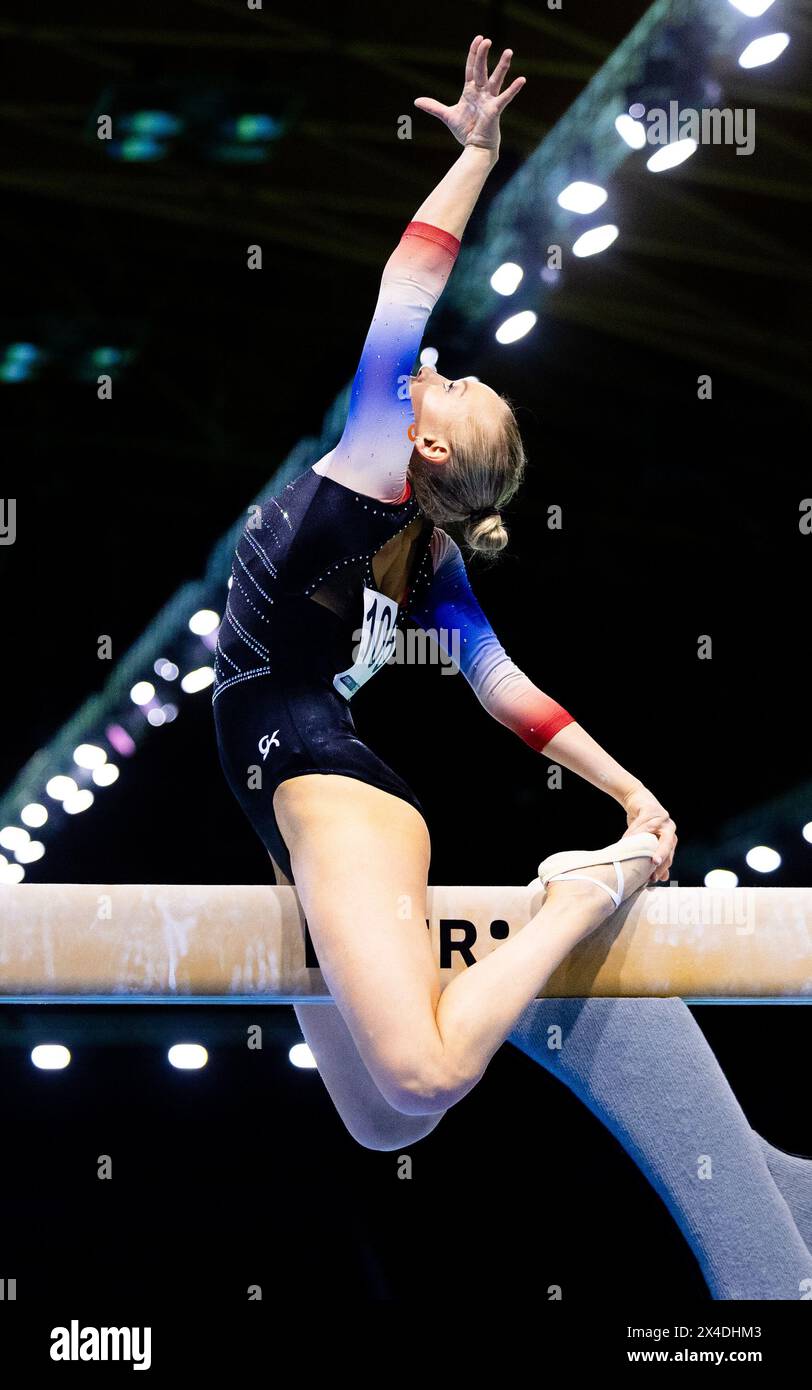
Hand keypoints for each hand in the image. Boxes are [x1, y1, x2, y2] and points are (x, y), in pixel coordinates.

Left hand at [414, 34, 525, 154]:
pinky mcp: (495, 110)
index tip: (478, 39)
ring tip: (509, 51)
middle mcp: (481, 92)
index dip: (473, 54)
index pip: (471, 68)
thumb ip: (433, 107)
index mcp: (470, 91)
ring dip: (502, 66)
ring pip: (496, 79)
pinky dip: (513, 89)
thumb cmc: (465, 131)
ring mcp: (489, 100)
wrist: (475, 148)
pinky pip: (505, 97)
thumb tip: (417, 101)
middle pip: (481, 70)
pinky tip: (521, 80)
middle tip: (486, 40)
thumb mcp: (447, 116)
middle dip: (483, 55)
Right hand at [621, 785, 677, 883]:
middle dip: (662, 853)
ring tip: (629, 850)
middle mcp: (670, 830)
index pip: (669, 857)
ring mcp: (663, 819)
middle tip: (654, 862)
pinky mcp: (652, 810)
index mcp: (671, 840)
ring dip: (640, 841)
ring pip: (651, 832)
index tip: (655, 879)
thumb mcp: (650, 842)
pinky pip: (643, 822)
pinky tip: (626, 838)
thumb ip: (658, 858)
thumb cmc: (644, 825)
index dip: (663, 868)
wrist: (639, 802)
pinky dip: (634, 830)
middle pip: (668, 844)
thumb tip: (664, 878)